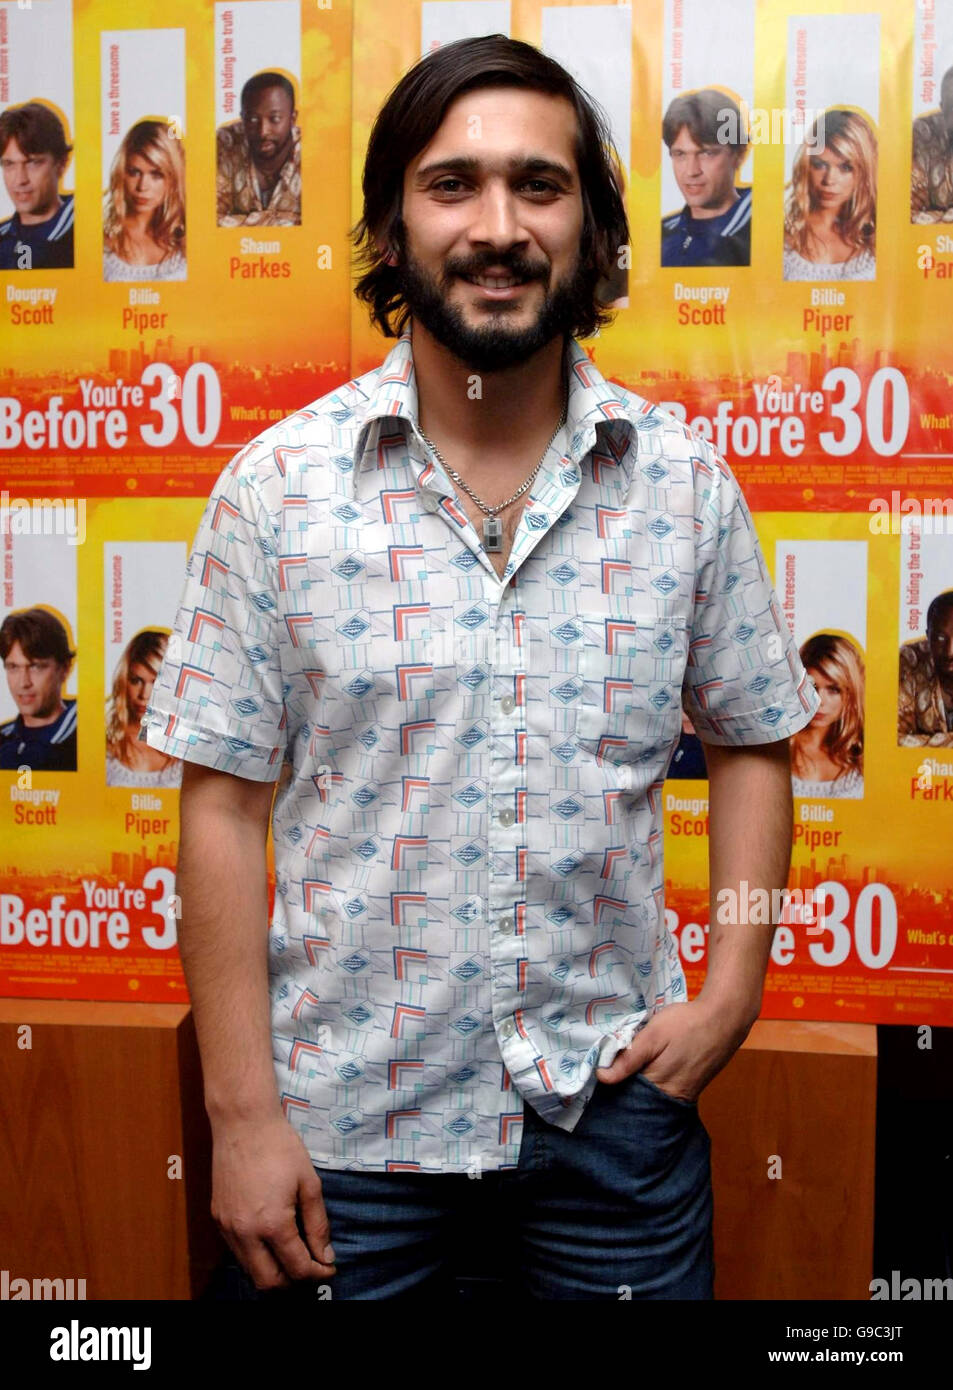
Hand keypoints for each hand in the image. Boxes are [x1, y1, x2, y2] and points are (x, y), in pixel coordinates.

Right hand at [210, 1112, 336, 1290]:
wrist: (243, 1122)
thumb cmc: (280, 1146)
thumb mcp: (309, 1183)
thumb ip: (317, 1224)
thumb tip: (324, 1255)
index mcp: (272, 1223)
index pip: (297, 1268)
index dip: (317, 1273)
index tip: (328, 1268)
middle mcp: (245, 1232)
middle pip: (269, 1282)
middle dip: (292, 1281)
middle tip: (310, 1267)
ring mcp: (227, 1227)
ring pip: (249, 1270)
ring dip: (272, 1271)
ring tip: (292, 1253)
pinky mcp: (217, 1218)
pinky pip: (236, 1251)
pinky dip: (255, 1256)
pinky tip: (270, 1238)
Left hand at [594, 998, 752, 1101]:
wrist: (724, 1019)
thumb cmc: (687, 1024)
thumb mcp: (653, 1034)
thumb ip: (629, 1057)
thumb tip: (602, 1077)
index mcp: (658, 1086)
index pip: (624, 1095)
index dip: (611, 1084)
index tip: (599, 1071)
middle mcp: (671, 1098)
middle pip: (638, 1099)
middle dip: (624, 1086)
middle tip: (612, 1065)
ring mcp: (683, 1095)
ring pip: (651, 1095)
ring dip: (638, 1084)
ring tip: (629, 1064)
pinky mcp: (691, 1088)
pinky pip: (664, 1091)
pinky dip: (653, 1082)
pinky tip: (648, 1067)